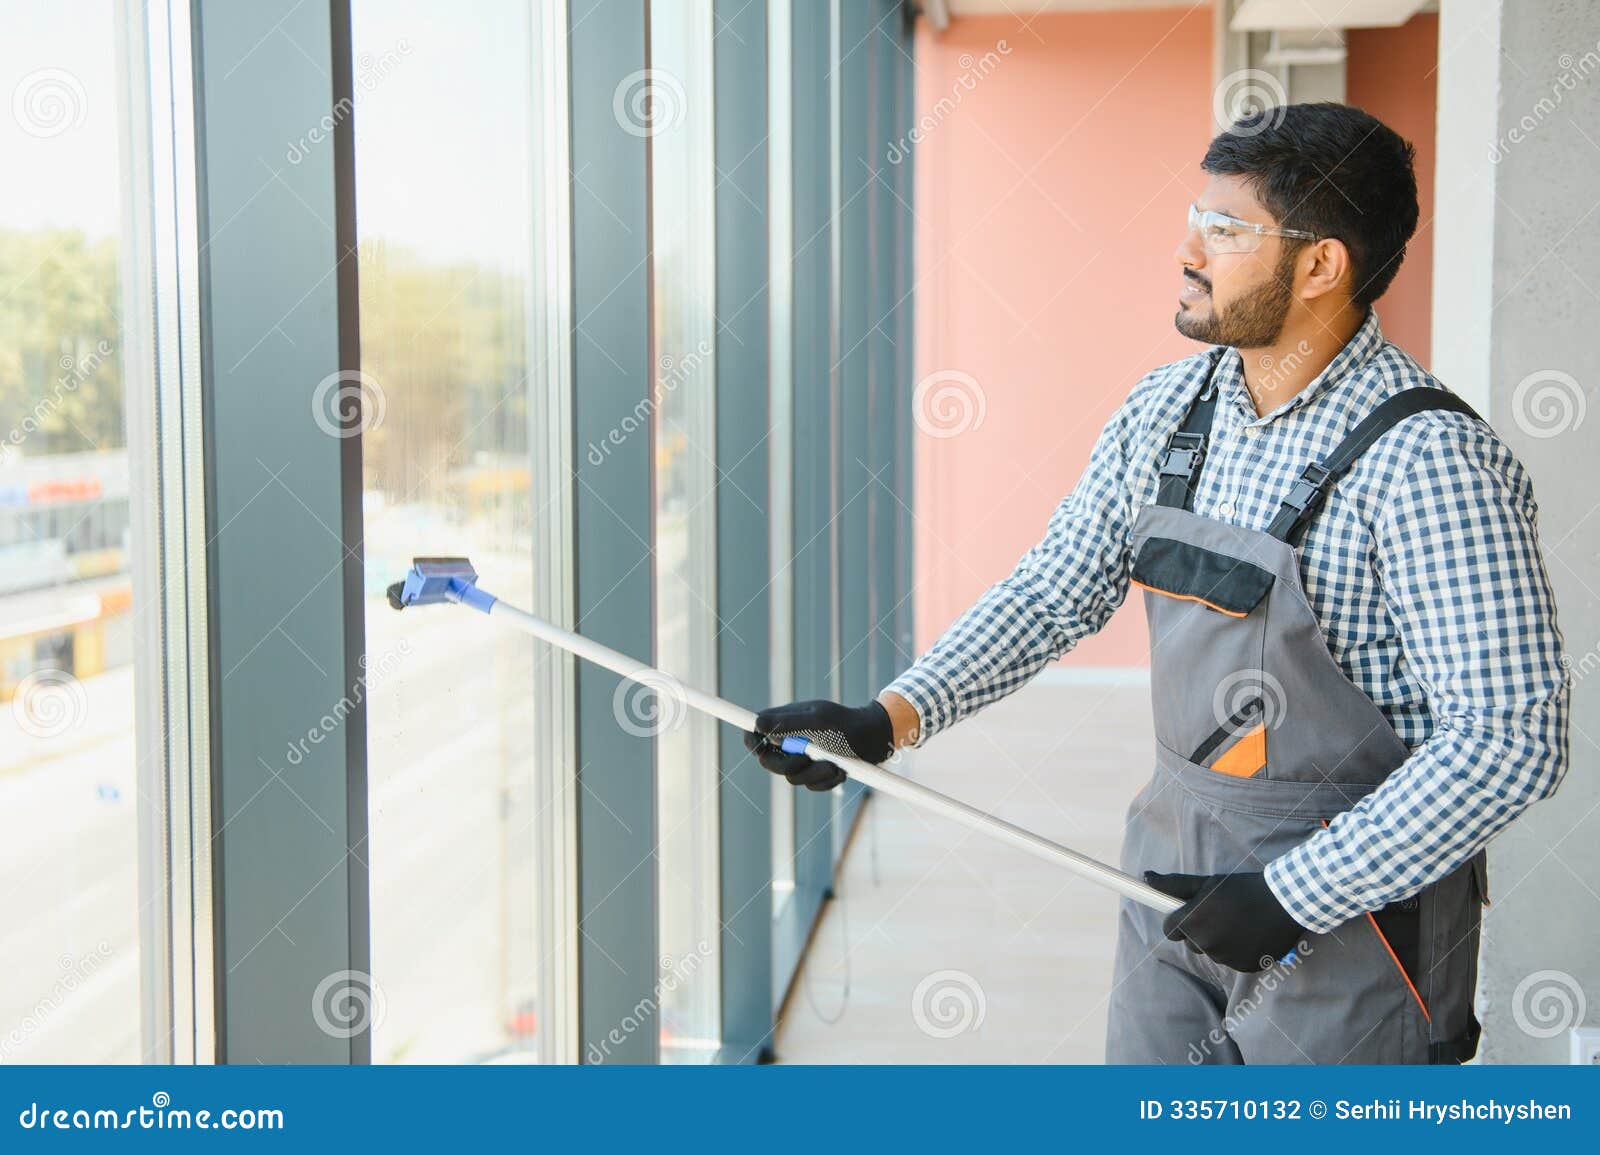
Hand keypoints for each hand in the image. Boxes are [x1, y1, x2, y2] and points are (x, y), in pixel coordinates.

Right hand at [742, 699, 894, 791]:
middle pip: (769, 762)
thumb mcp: (819, 719)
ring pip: (792, 778)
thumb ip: (789, 723)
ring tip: (834, 765)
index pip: (755, 733)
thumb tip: (759, 725)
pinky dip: (826, 781)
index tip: (759, 749)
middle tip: (805, 759)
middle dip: (788, 765)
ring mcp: (803, 758)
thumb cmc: (848, 723)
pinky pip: (811, 786)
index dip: (752, 742)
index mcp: (786, 722)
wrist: (877, 738)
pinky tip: (840, 770)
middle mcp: (790, 741)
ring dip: (813, 774)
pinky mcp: (816, 773)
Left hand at [1144, 870, 1307, 972]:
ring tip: (1238, 921)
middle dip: (1199, 929)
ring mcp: (1225, 958)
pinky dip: (1236, 950)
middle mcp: (1206, 943)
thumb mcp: (1207, 883)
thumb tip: (1146, 878)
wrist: (1285, 902)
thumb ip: (1174, 885)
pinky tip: (1250, 934)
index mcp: (1192, 921)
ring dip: (1218, 940)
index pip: (1169, 930)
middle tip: (1220, 912)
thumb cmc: (1242, 888)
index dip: (1177, 919)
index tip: (1189, 911)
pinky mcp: (1244, 967)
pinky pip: (1231, 960)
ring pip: (1211, 951)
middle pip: (1190, 942)